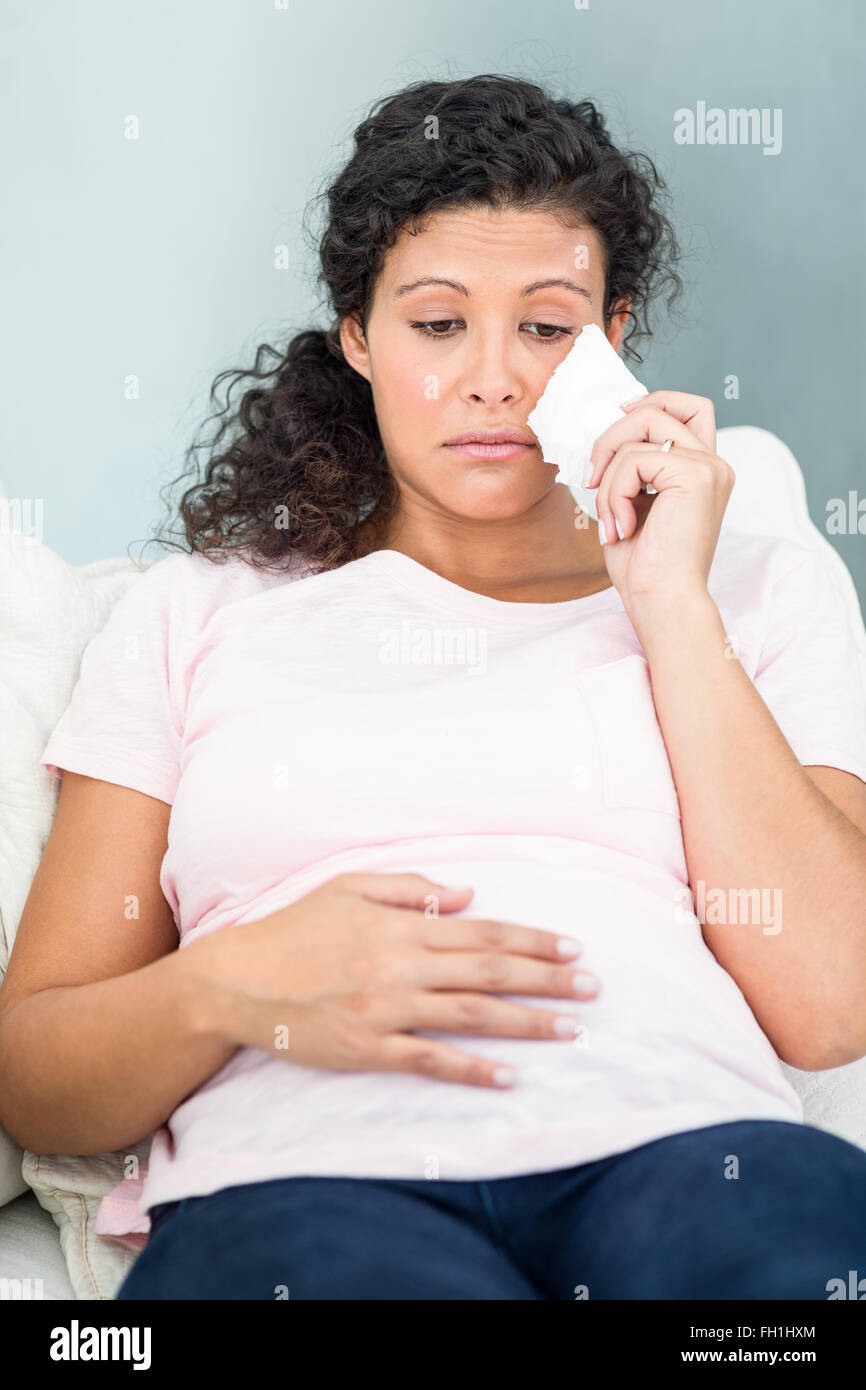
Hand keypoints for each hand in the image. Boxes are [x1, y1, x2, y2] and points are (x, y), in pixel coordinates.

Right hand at [177, 872, 599, 1087]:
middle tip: (594, 987)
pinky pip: (432, 1061)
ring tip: (571, 1028)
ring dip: (527, 1022)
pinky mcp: (370, 1049)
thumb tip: (469, 894)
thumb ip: (411, 887)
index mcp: (401, 924)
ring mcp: (388, 1009)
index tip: (573, 948)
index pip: (484, 931)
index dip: (534, 940)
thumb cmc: (293, 930)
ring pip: (472, 1015)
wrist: (237, 981)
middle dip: (549, 979)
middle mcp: (402, 965)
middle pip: (491, 971)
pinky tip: (509, 1076)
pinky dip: (473, 1068)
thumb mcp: (348, 886)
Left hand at [585, 390, 733, 631]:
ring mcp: (709, 467)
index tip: (613, 434)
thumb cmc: (645, 567)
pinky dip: (614, 491)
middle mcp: (714, 464)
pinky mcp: (696, 476)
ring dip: (610, 472)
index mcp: (703, 470)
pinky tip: (621, 526)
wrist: (661, 603)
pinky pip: (634, 457)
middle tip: (592, 477)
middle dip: (613, 435)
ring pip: (642, 427)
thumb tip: (604, 432)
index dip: (649, 404)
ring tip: (610, 517)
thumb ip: (630, 466)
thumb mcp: (631, 504)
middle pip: (659, 407)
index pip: (687, 407)